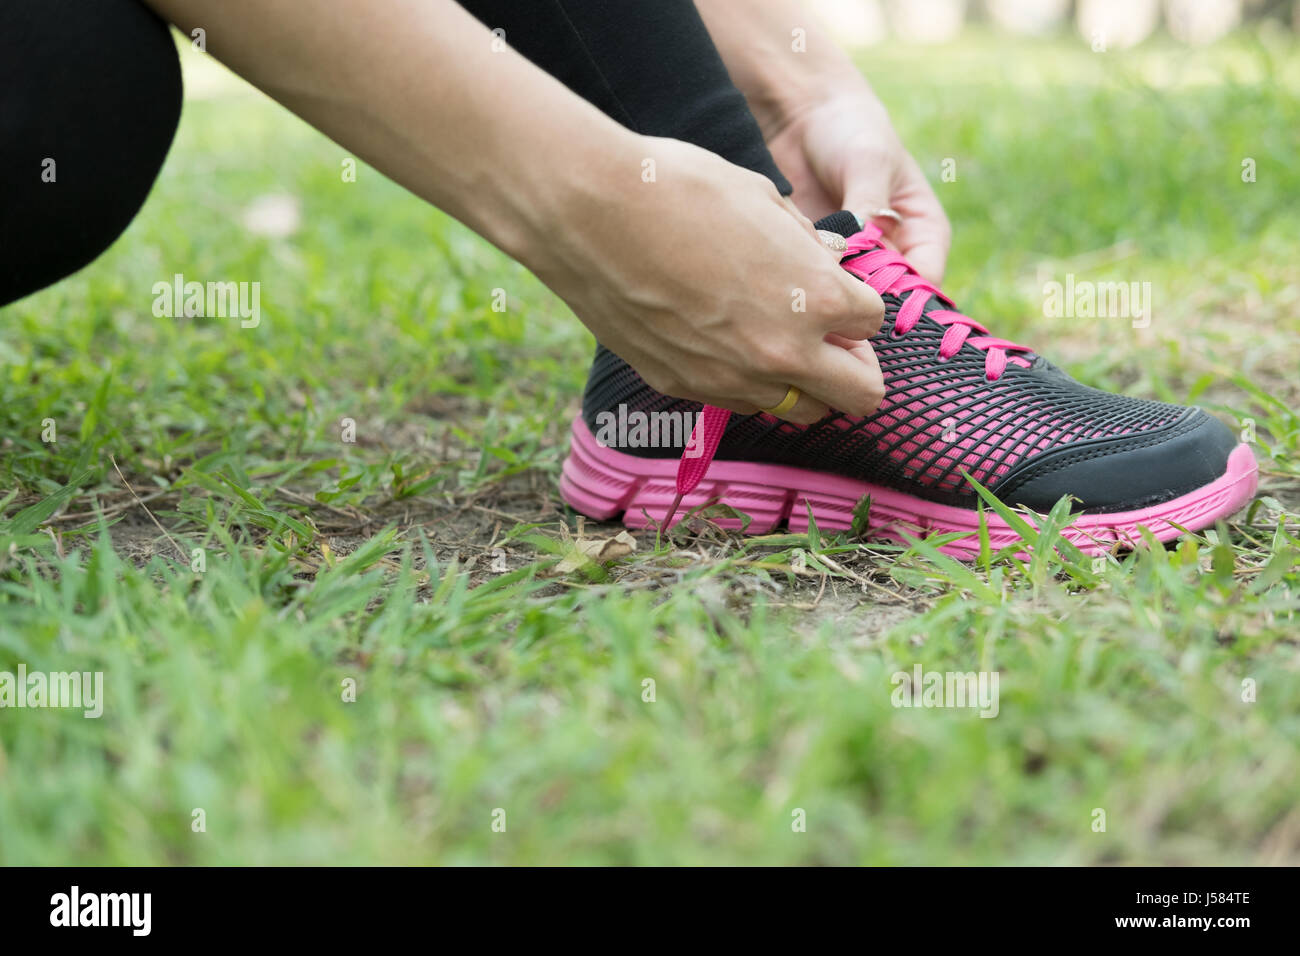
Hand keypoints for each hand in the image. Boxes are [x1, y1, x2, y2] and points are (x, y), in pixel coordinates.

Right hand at [528, 136, 885, 423]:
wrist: (589, 213)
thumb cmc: (679, 187)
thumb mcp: (763, 198)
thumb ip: (807, 244)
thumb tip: (827, 261)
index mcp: (818, 297)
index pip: (874, 323)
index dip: (858, 302)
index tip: (836, 288)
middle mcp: (785, 352)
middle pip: (862, 396)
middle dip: (857, 366)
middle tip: (832, 338)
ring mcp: (733, 379)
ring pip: (802, 411)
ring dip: (805, 383)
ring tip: (778, 344)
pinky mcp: (686, 387)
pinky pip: (742, 403)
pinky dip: (749, 383)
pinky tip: (727, 343)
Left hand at [765, 85, 951, 283]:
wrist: (803, 116)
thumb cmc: (851, 130)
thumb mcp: (868, 162)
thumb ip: (867, 206)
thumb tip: (854, 251)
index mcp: (922, 232)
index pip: (925, 279)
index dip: (905, 298)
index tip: (873, 302)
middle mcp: (892, 252)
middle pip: (887, 297)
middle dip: (862, 304)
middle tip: (834, 301)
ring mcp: (854, 260)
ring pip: (848, 296)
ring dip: (830, 295)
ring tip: (808, 288)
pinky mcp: (818, 259)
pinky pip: (815, 284)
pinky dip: (805, 284)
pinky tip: (788, 278)